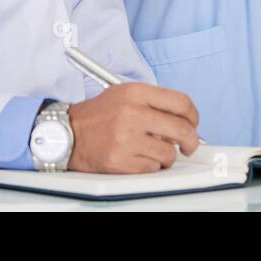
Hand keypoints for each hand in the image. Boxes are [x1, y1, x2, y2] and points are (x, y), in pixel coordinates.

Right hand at [67, 82, 199, 172]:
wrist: (67, 134)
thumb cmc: (99, 115)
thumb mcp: (126, 94)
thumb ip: (155, 102)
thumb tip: (185, 118)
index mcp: (136, 93)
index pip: (180, 102)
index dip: (193, 115)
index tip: (193, 123)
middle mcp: (132, 114)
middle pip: (181, 129)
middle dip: (191, 140)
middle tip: (189, 145)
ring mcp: (126, 139)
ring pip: (168, 153)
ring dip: (167, 155)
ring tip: (154, 150)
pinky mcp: (120, 161)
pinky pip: (152, 168)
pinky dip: (150, 165)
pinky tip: (138, 157)